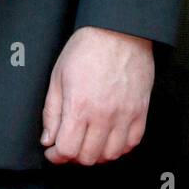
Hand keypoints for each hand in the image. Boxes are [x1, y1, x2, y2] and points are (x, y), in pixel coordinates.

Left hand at [40, 26, 153, 164]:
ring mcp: (125, 115)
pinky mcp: (140, 112)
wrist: (119, 31)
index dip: (56, 156)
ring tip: (88, 142)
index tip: (53, 151)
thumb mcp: (58, 76)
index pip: (67, 150)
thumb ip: (52, 111)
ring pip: (111, 155)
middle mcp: (103, 115)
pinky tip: (109, 138)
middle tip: (68, 145)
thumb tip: (48, 139)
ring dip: (96, 154)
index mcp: (79, 106)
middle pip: (88, 157)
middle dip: (73, 156)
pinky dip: (119, 148)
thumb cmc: (86, 48)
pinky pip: (132, 143)